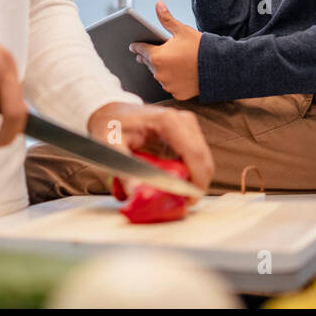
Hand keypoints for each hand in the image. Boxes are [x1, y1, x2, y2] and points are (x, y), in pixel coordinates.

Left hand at [86, 99, 214, 198]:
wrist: (112, 112)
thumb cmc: (111, 125)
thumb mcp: (111, 146)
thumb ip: (124, 170)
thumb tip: (135, 193)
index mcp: (168, 121)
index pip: (194, 153)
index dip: (197, 179)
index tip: (189, 200)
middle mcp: (183, 121)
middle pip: (203, 158)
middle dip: (197, 184)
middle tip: (182, 203)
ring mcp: (187, 126)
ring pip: (203, 159)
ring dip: (195, 179)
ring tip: (177, 195)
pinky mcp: (187, 133)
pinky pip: (197, 158)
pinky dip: (191, 173)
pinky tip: (176, 182)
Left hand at [129, 1, 202, 100]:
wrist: (219, 67)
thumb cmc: (200, 47)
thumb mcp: (182, 30)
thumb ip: (166, 19)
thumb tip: (158, 3)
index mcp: (157, 56)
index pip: (140, 49)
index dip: (137, 46)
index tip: (133, 46)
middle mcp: (159, 73)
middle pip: (149, 63)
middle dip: (149, 57)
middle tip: (148, 54)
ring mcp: (168, 85)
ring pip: (159, 75)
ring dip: (161, 69)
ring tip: (167, 62)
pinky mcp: (177, 94)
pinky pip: (170, 85)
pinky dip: (172, 80)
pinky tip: (178, 74)